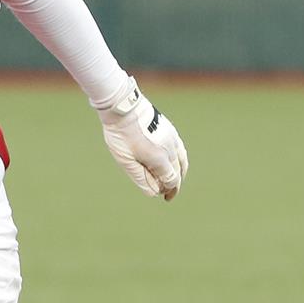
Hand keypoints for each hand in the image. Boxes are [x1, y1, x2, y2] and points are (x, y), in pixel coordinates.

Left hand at [93, 77, 187, 199]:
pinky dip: (180, 160)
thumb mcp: (126, 160)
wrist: (124, 108)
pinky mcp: (170, 130)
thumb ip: (141, 177)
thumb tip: (155, 192)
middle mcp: (170, 149)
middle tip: (168, 194)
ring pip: (182, 160)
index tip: (161, 195)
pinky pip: (181, 149)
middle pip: (178, 172)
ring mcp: (172, 138)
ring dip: (180, 173)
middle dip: (174, 184)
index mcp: (159, 159)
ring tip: (176, 180)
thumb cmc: (121, 136)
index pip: (171, 180)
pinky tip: (174, 162)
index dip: (168, 189)